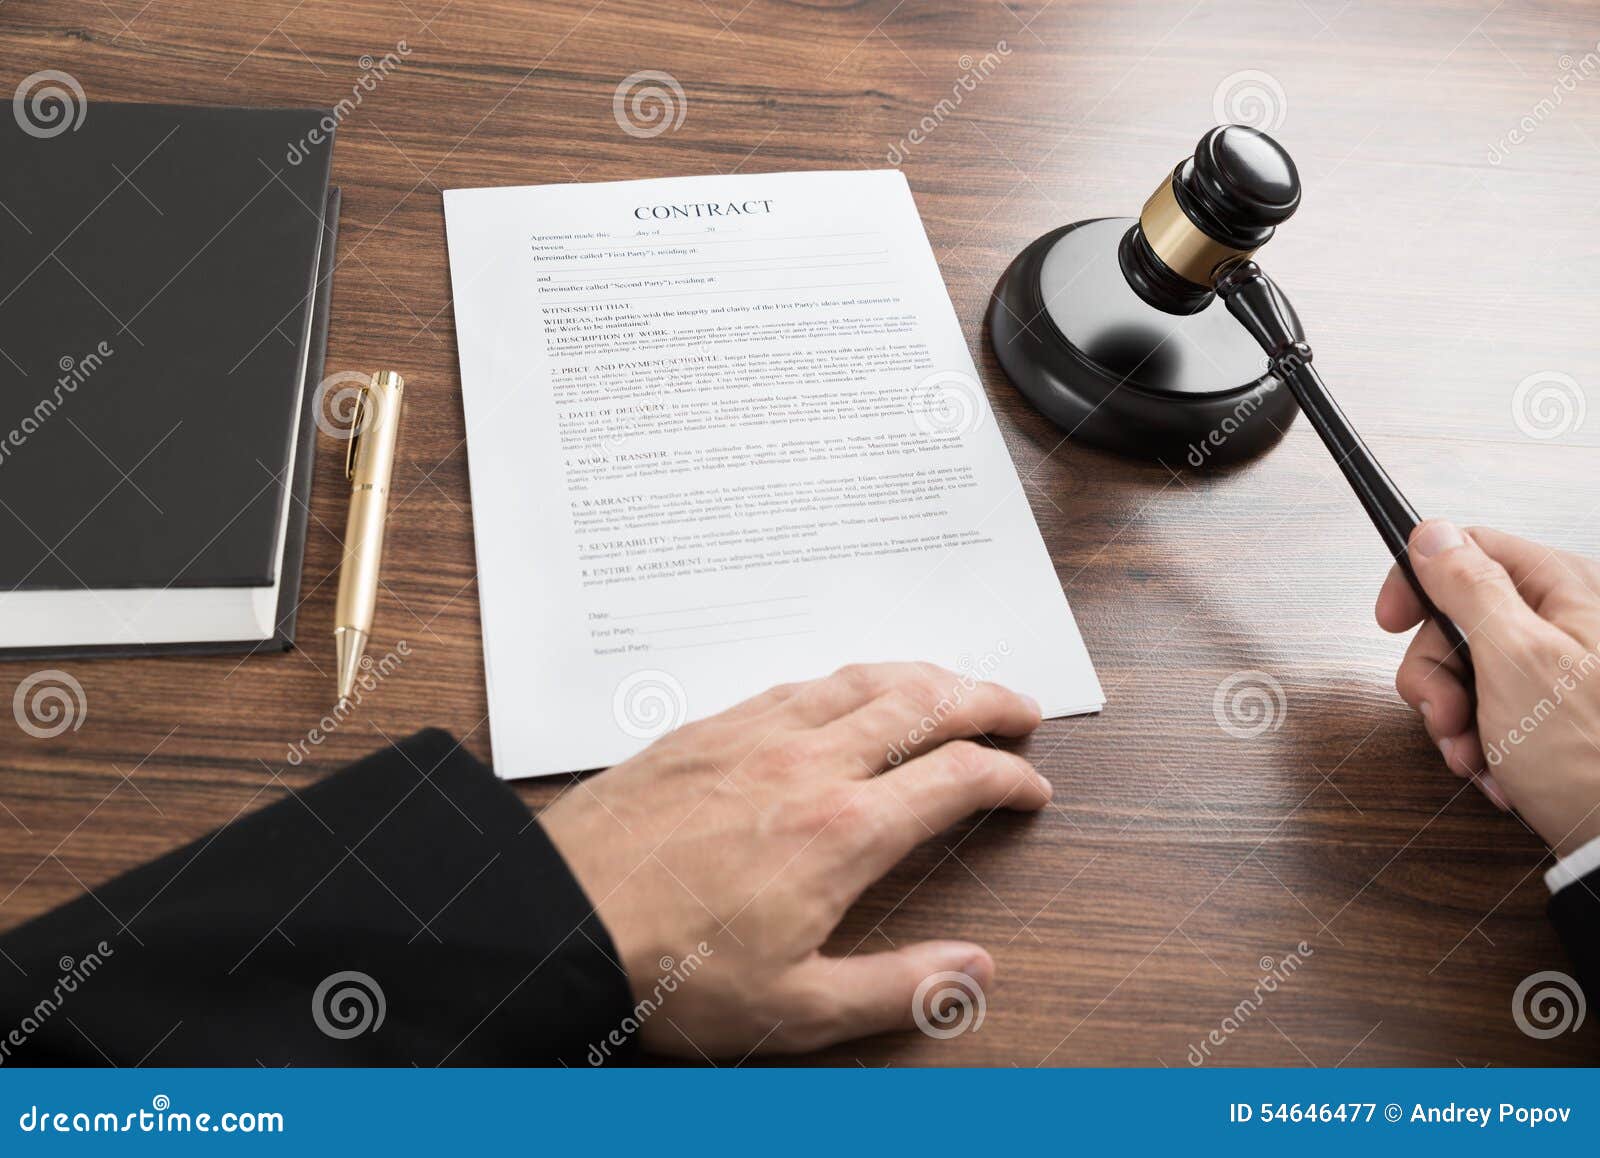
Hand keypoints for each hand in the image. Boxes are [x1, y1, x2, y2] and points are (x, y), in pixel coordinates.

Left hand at [538, 662, 1048, 1056]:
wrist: (557, 916)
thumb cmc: (666, 968)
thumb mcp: (796, 1008)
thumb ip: (898, 986)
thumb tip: (975, 971)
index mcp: (843, 830)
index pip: (956, 778)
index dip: (1008, 776)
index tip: (1030, 787)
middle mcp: (808, 763)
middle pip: (922, 703)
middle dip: (984, 698)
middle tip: (1020, 707)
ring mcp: (755, 735)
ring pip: (861, 678)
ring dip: (922, 674)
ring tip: (953, 684)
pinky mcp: (707, 728)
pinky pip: (798, 681)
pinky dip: (848, 676)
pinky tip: (849, 687)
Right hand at [1377, 521, 1599, 853]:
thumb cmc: (1593, 757)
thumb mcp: (1515, 661)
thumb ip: (1470, 588)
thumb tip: (1433, 535)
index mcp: (1561, 589)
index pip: (1467, 550)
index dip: (1419, 583)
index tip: (1391, 623)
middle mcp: (1562, 620)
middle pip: (1456, 618)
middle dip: (1437, 676)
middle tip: (1448, 716)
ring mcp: (1555, 668)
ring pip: (1464, 670)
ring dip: (1454, 720)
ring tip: (1474, 756)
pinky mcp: (1549, 711)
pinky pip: (1487, 708)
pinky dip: (1478, 742)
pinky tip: (1495, 769)